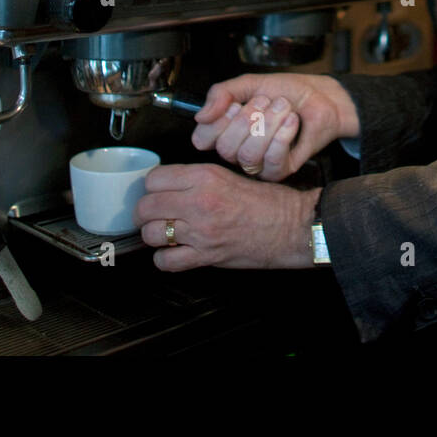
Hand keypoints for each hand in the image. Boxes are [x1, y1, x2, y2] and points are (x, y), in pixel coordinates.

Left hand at [134, 163, 319, 270]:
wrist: (291, 226)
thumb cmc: (268, 201)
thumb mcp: (229, 175)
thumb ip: (197, 180)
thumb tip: (171, 187)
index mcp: (205, 177)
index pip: (154, 179)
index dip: (152, 187)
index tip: (157, 192)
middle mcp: (198, 202)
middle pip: (146, 207)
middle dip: (145, 212)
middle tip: (154, 215)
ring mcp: (200, 231)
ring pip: (151, 234)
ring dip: (154, 235)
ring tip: (164, 233)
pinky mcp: (206, 256)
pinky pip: (166, 261)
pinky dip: (165, 259)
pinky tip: (174, 253)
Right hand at [191, 73, 358, 180]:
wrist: (319, 97)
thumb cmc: (286, 91)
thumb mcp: (248, 84)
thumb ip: (221, 94)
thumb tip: (200, 116)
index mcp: (225, 131)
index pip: (202, 140)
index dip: (217, 122)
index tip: (235, 104)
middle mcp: (238, 151)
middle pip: (225, 148)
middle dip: (248, 118)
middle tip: (266, 101)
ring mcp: (258, 163)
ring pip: (248, 155)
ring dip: (268, 124)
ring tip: (283, 107)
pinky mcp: (280, 170)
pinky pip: (272, 160)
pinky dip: (283, 135)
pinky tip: (291, 121)